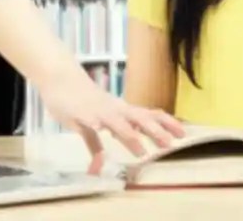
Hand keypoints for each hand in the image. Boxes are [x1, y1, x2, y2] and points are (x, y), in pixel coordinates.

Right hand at [38, 72, 183, 173]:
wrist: (60, 78)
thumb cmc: (78, 100)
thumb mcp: (90, 125)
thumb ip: (94, 144)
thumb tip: (99, 163)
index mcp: (119, 111)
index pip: (147, 116)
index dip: (165, 124)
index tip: (182, 134)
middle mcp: (113, 110)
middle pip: (138, 119)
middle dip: (154, 132)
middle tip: (170, 144)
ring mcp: (97, 110)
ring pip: (117, 122)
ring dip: (129, 135)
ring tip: (141, 149)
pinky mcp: (79, 112)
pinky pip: (88, 118)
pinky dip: (95, 124)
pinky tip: (99, 129)